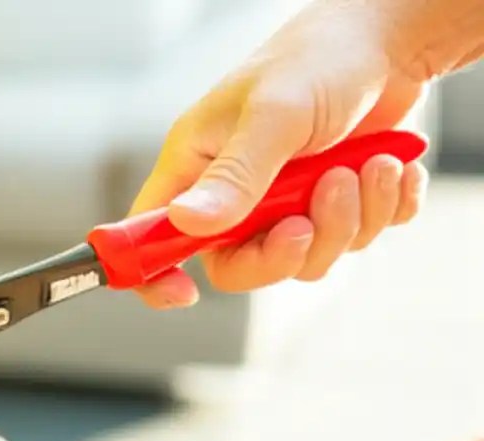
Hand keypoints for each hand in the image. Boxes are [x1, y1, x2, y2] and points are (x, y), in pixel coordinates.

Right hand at [133, 0, 432, 308]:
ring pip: (308, 257)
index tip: (183, 294)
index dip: (156, 272)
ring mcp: (288, 202)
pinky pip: (360, 238)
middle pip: (240, 265)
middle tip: (312, 215)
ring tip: (366, 167)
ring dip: (349, 219)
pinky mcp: (339, 203)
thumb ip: (235, 175)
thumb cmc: (318, 58)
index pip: (153, 235)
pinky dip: (384, 208)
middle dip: (287, 249)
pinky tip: (391, 168)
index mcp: (197, 167)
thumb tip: (186, 224)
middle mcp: (236, 192)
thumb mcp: (274, 113)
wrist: (393, 40)